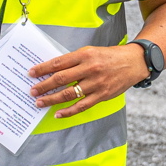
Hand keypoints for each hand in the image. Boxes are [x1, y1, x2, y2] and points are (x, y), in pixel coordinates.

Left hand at [29, 43, 148, 117]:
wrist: (134, 62)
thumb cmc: (109, 57)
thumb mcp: (91, 52)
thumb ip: (74, 61)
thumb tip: (53, 71)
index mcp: (85, 55)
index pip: (58, 63)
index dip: (43, 68)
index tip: (31, 73)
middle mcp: (89, 68)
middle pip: (60, 79)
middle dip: (43, 86)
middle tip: (31, 91)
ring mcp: (96, 83)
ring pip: (69, 94)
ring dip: (52, 99)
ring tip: (40, 102)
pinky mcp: (102, 95)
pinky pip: (81, 106)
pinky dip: (68, 111)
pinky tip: (58, 113)